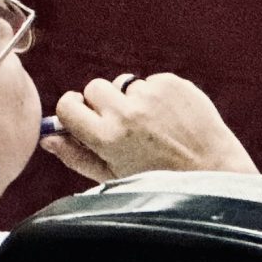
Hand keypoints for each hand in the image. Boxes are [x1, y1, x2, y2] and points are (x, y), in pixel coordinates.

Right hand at [41, 73, 258, 183]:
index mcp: (106, 136)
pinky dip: (157, 95)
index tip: (81, 116)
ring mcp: (151, 95)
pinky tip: (170, 117)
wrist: (212, 169)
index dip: (73, 110)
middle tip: (121, 124)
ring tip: (152, 125)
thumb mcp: (113, 176)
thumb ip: (77, 156)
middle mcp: (127, 112)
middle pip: (94, 88)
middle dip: (102, 103)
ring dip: (132, 99)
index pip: (67, 105)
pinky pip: (152, 82)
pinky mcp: (173, 83)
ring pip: (124, 84)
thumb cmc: (159, 179)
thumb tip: (48, 138)